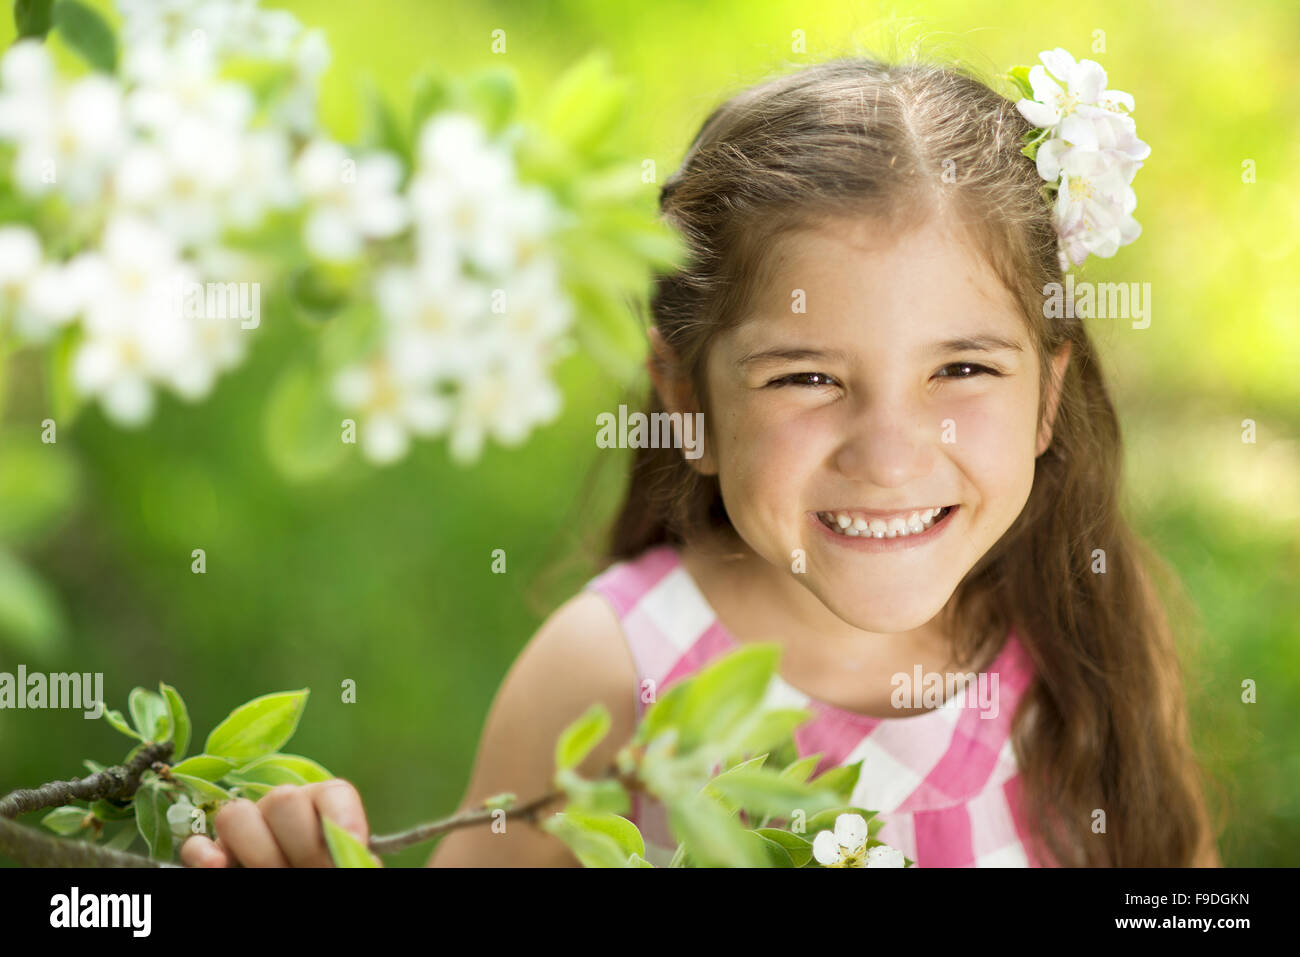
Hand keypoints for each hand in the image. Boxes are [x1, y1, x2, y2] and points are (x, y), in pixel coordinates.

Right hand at [180, 779, 373, 866]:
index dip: (342, 816)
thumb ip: (344, 857)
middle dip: (300, 842)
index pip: (333, 792)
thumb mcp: (340, 864)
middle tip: (310, 869)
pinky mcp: (212, 852)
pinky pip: (196, 844)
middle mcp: (282, 809)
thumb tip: (348, 858)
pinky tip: (219, 867)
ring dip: (256, 850)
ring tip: (271, 875)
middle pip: (283, 799)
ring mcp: (245, 827)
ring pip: (236, 814)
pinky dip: (203, 855)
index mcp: (321, 807)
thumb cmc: (322, 868)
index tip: (353, 843)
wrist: (297, 873)